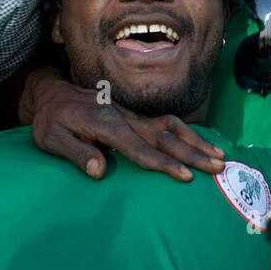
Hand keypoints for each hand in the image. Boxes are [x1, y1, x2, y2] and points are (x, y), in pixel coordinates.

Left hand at [20, 68, 225, 181]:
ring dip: (195, 141)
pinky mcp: (134, 117)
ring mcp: (131, 116)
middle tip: (218, 167)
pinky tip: (201, 142)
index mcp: (105, 124)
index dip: (163, 163)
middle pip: (163, 137)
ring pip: (170, 127)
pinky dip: (186, 132)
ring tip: (219, 155)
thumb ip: (76, 153)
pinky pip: (165, 123)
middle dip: (192, 153)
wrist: (51, 94)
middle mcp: (124, 118)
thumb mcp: (52, 139)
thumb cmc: (51, 121)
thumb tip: (99, 170)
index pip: (139, 148)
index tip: (185, 175)